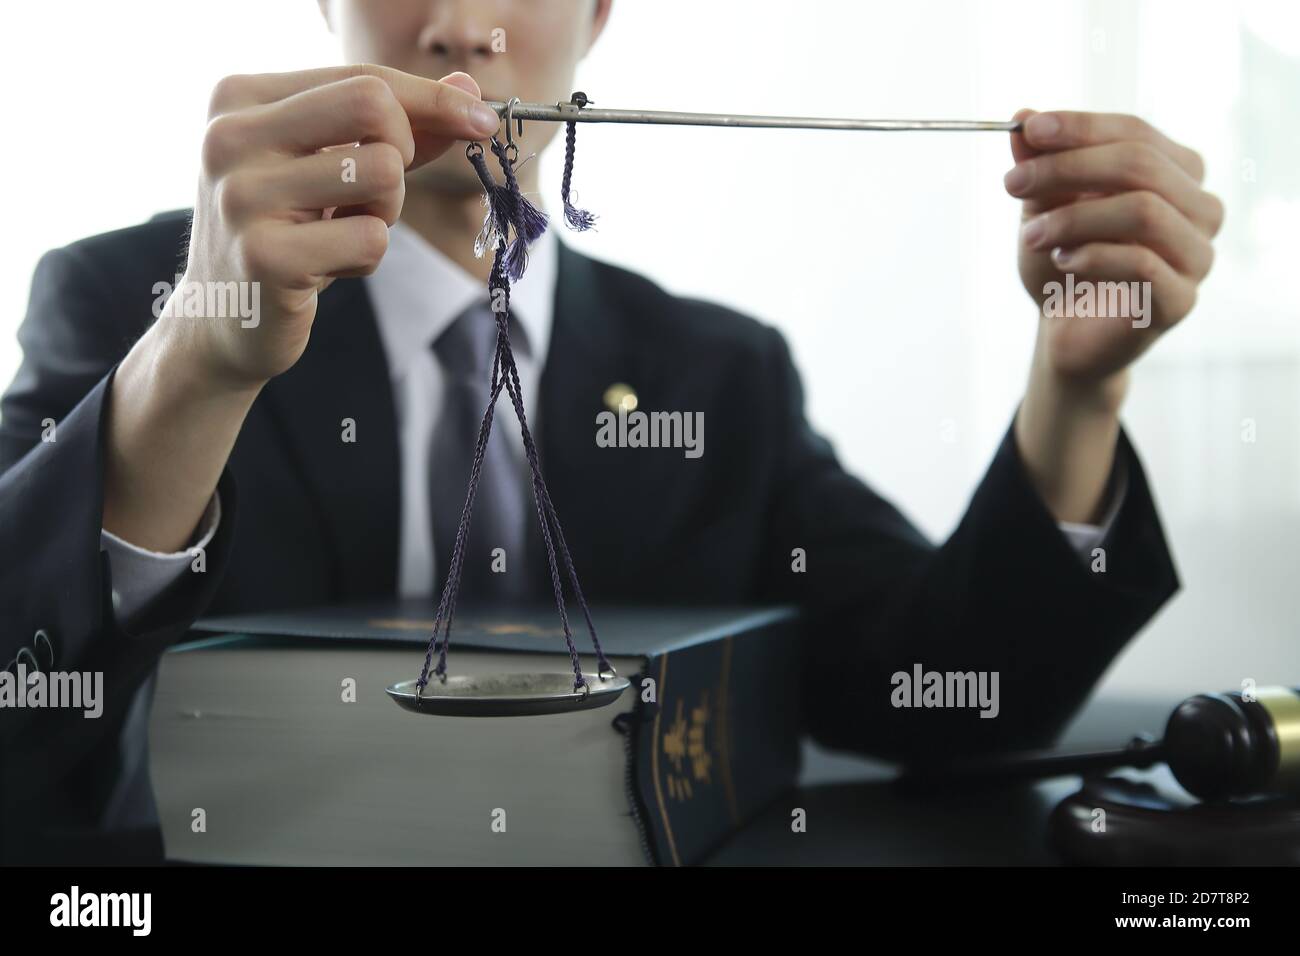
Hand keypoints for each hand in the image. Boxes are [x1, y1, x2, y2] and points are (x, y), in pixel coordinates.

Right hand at [167, 64, 500, 387]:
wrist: (222, 317)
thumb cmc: (287, 230)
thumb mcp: (333, 164)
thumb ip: (398, 126)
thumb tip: (468, 90)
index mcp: (240, 97)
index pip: (364, 79)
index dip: (433, 100)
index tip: (482, 120)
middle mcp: (230, 137)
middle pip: (374, 108)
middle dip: (402, 153)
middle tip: (375, 193)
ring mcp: (243, 197)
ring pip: (382, 173)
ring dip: (383, 212)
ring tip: (338, 231)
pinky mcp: (266, 257)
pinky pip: (371, 238)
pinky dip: (366, 257)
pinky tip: (326, 268)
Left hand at [1007, 109, 1223, 384]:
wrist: (1065, 331)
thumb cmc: (1061, 260)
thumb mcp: (1043, 206)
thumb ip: (1039, 162)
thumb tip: (1022, 115)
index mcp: (1177, 173)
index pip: (1136, 132)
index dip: (1081, 127)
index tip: (1029, 130)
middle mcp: (1200, 207)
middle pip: (1141, 166)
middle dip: (1068, 168)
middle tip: (1012, 183)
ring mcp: (1198, 255)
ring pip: (1144, 210)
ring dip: (1074, 217)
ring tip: (1030, 234)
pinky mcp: (1181, 300)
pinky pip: (1143, 263)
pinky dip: (1093, 255)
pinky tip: (1062, 260)